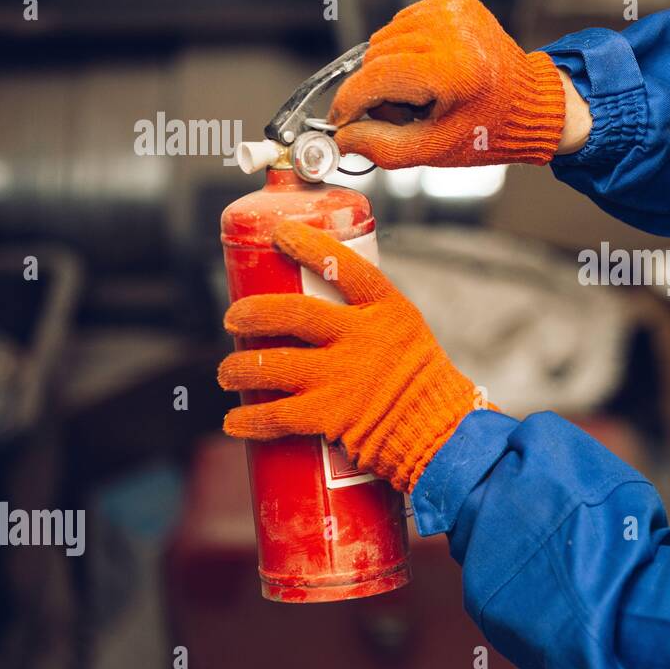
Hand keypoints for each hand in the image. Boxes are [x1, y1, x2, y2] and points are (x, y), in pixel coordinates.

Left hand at [218, 220, 480, 492]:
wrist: (442, 434)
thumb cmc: (425, 385)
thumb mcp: (407, 335)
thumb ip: (367, 322)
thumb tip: (319, 316)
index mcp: (387, 311)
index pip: (345, 266)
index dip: (309, 246)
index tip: (279, 234)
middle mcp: (362, 338)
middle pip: (293, 313)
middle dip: (253, 314)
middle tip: (232, 319)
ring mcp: (343, 377)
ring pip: (273, 365)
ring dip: (239, 369)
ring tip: (227, 374)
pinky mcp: (331, 416)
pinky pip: (276, 415)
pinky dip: (249, 419)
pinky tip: (233, 421)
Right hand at [330, 0, 568, 168]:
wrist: (531, 104)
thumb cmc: (490, 129)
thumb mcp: (436, 148)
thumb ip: (383, 146)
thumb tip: (341, 138)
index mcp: (452, 68)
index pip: (377, 76)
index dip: (351, 101)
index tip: (341, 121)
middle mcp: (452, 30)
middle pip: (376, 57)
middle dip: (376, 91)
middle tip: (400, 115)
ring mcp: (453, 10)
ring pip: (385, 39)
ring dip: (388, 70)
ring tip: (419, 95)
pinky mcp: (454, 2)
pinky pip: (403, 24)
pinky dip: (404, 49)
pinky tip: (427, 71)